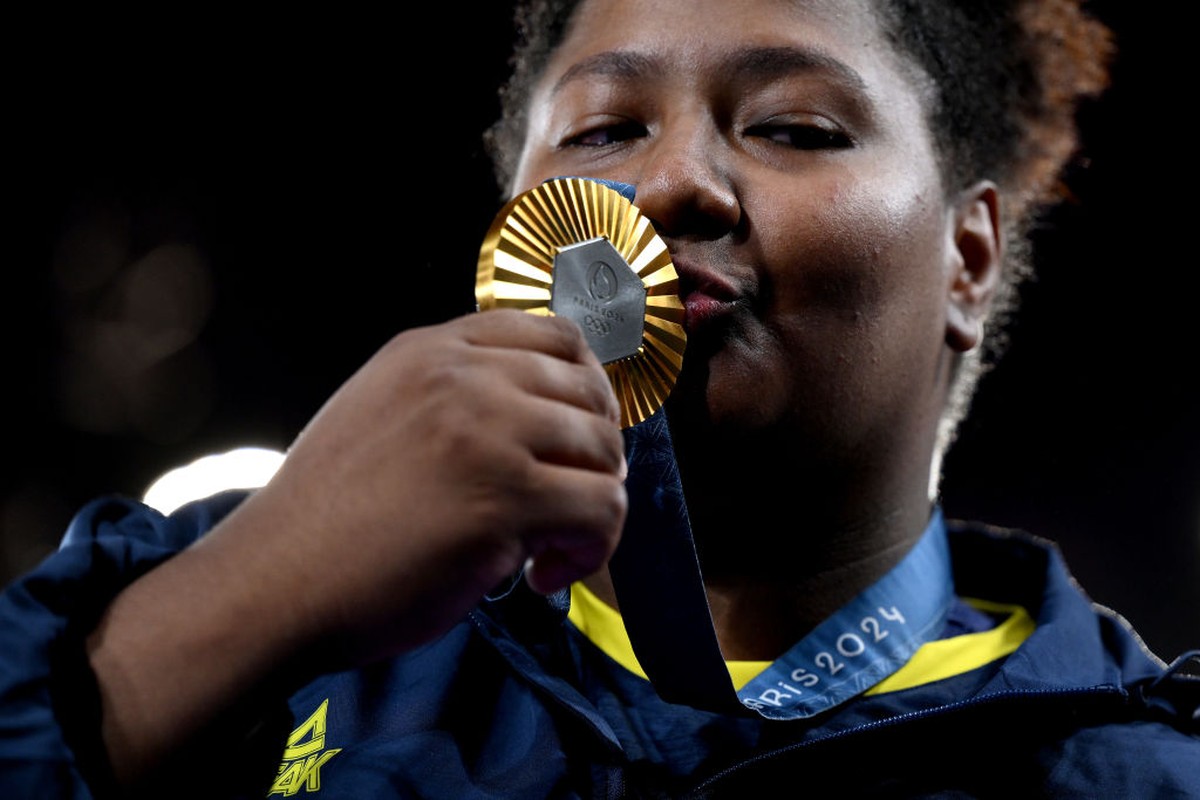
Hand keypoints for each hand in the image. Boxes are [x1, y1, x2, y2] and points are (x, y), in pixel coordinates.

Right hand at [240, 309, 627, 665]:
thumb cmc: (325, 518)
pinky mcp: (505, 495)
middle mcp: (465, 377)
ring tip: (551, 547)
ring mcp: (487, 431)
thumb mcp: (380, 413)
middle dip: (597, 453)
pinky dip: (593, 547)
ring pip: (606, 451)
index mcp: (432, 350)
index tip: (575, 440)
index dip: (587, 390)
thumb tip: (542, 429)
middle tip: (569, 503)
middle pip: (591, 393)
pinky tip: (544, 574)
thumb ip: (453, 399)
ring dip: (596, 504)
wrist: (275, 581)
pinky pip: (602, 507)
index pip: (557, 336)